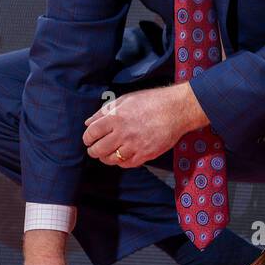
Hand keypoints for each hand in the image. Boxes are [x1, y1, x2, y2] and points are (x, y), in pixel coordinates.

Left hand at [81, 83, 206, 167]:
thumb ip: (104, 111)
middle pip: (98, 150)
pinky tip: (122, 155)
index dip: (87, 138)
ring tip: (108, 153)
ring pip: (111, 160)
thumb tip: (88, 122)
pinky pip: (126, 164)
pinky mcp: (145, 155)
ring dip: (106, 158)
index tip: (89, 139)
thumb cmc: (151, 101)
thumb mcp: (125, 99)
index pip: (91, 133)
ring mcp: (134, 146)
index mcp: (116, 117)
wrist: (177, 110)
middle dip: (93, 151)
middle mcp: (123, 133)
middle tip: (95, 149)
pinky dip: (121, 161)